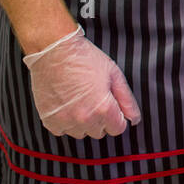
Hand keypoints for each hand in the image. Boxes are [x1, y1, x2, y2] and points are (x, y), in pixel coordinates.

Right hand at [23, 26, 141, 139]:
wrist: (55, 50)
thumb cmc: (85, 58)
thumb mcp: (113, 74)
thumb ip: (127, 100)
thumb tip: (134, 119)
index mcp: (103, 108)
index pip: (118, 128)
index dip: (117, 116)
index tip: (110, 104)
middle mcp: (84, 119)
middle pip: (100, 132)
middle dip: (100, 118)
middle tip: (93, 98)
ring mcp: (65, 121)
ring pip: (81, 133)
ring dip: (82, 122)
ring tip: (79, 100)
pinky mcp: (49, 120)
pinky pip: (62, 130)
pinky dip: (65, 121)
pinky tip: (66, 104)